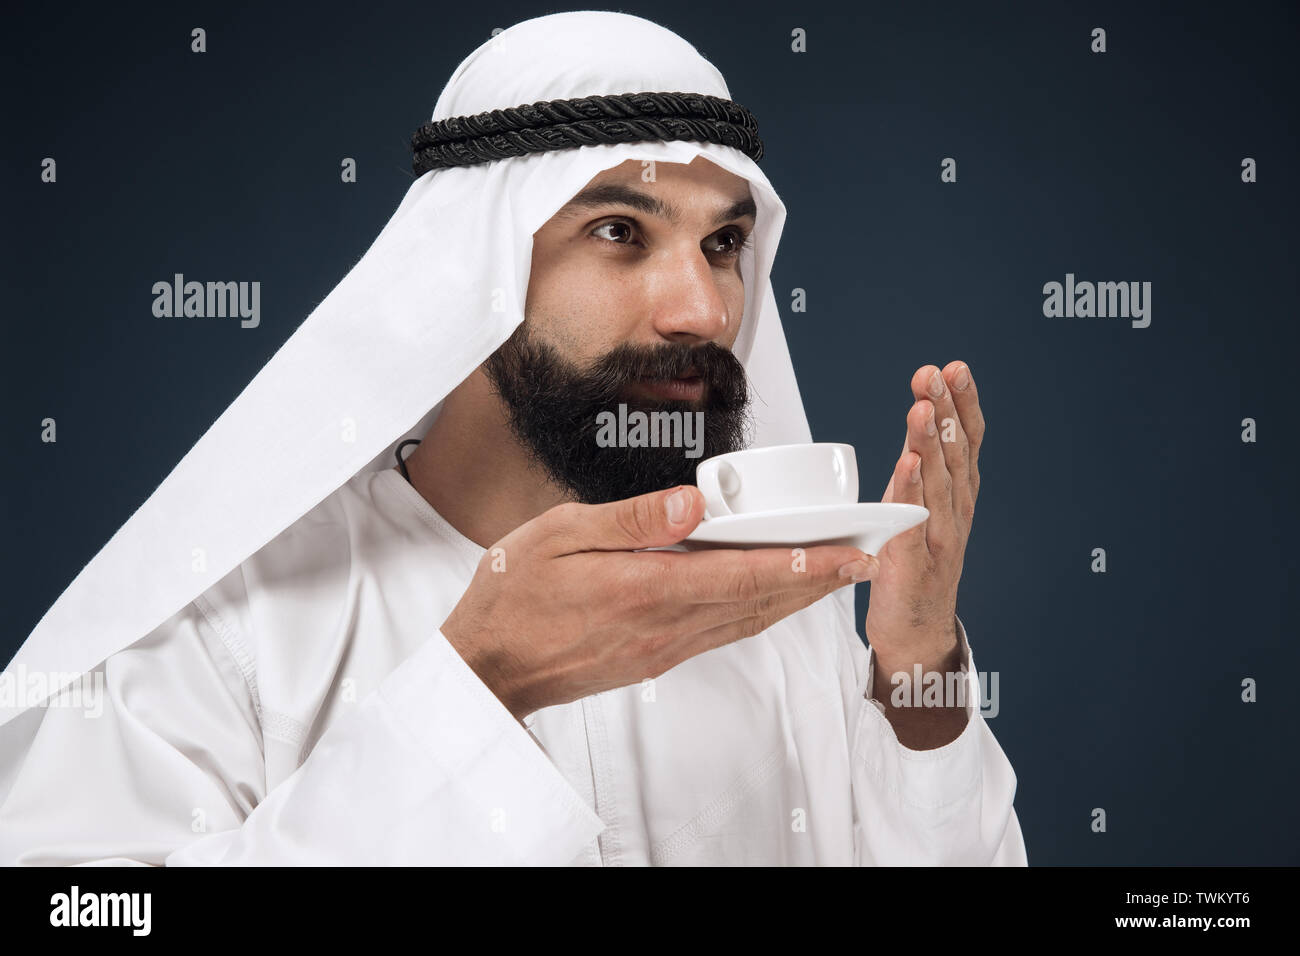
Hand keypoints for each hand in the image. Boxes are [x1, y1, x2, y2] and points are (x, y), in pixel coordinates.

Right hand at [441, 485, 879, 720]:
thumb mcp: (556, 537)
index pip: (742, 574)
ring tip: (837, 572)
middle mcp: (665, 626)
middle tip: (870, 555)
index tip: (850, 552)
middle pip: (761, 602)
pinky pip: (723, 632)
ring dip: (798, 597)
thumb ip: (628, 520)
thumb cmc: (512, 597)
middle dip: (820, 579)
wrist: (488, 669)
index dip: (804, 563)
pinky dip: (760, 611)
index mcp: (644, 589)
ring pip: (748, 620)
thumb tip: (691, 503)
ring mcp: (663, 647)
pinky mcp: (655, 657)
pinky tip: (773, 595)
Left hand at [866, 362, 983, 674]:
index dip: (963, 404)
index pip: (966, 441)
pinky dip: (911, 493)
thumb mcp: (922, 506)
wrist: (916, 632)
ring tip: (922, 408)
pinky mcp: (916, 565)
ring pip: (938, 483)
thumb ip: (922, 464)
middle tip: (935, 373)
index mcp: (958, 496)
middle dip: (945, 410)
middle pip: (954, 454)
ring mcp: (939, 539)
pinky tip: (908, 465)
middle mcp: (956, 513)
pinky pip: (912, 523)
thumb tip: (921, 415)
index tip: (955, 368)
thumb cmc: (916, 565)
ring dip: (929, 442)